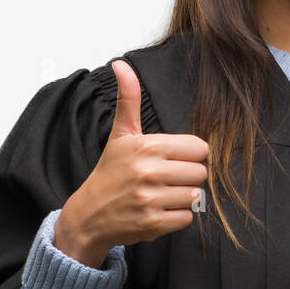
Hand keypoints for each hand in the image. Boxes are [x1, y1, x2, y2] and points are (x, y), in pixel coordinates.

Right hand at [54, 59, 209, 266]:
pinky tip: (157, 211)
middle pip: (200, 172)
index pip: (199, 148)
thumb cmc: (110, 172)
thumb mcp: (120, 134)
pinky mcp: (153, 223)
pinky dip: (176, 217)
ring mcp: (151, 199)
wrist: (88, 215)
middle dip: (186, 177)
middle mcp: (149, 171)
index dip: (189, 155)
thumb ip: (129, 99)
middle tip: (164, 179)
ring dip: (182, 197)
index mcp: (147, 146)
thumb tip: (121, 65)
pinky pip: (187, 218)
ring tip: (160, 195)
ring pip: (196, 196)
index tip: (171, 159)